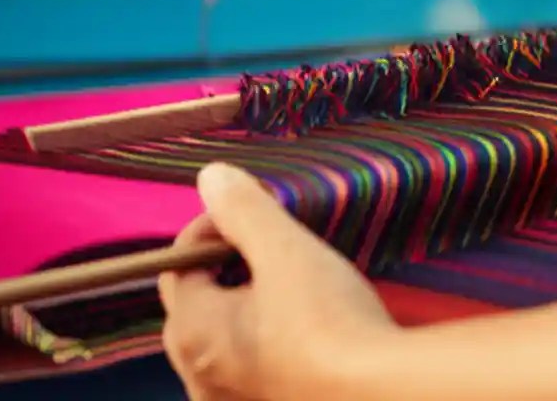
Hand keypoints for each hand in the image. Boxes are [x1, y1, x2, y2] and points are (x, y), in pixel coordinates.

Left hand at [159, 163, 397, 400]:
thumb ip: (245, 211)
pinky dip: (264, 345)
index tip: (255, 210)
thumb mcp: (287, 250)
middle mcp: (198, 374)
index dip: (212, 228)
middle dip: (225, 271)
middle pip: (197, 306)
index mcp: (192, 330)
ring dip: (244, 310)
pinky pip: (249, 372)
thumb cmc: (329, 320)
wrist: (379, 392)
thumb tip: (211, 176)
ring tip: (289, 289)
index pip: (178, 265)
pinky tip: (302, 335)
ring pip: (223, 342)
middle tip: (272, 248)